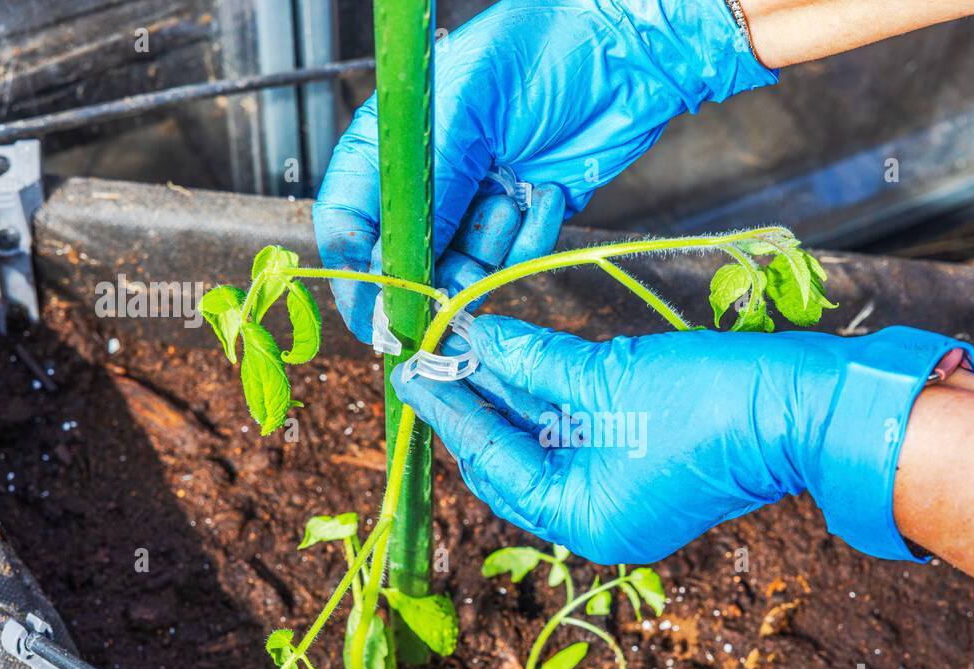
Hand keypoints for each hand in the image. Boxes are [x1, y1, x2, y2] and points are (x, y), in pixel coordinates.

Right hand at [313, 0, 774, 344]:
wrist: (624, 53)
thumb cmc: (540, 52)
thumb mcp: (467, 114)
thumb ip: (431, 190)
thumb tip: (399, 261)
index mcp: (395, 146)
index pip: (349, 222)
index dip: (358, 272)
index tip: (380, 311)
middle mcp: (430, 181)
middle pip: (406, 262)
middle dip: (434, 276)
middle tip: (461, 277)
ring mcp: (477, 201)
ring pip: (462, 269)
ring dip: (488, 253)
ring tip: (511, 203)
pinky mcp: (524, 218)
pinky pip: (514, 260)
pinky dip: (530, 241)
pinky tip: (547, 195)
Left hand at [393, 315, 973, 564]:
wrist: (803, 407)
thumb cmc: (713, 402)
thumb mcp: (609, 378)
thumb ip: (533, 362)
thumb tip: (475, 338)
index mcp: (583, 518)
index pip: (493, 463)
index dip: (450, 410)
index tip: (412, 368)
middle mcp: (596, 518)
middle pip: (511, 461)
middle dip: (474, 406)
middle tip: (432, 355)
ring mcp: (620, 494)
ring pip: (542, 444)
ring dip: (509, 396)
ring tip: (466, 347)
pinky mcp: (640, 464)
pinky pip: (577, 435)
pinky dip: (548, 399)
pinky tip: (519, 357)